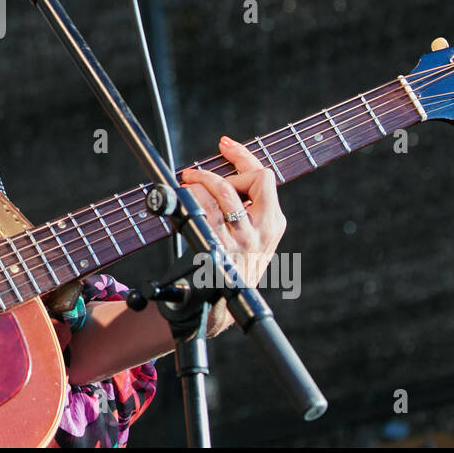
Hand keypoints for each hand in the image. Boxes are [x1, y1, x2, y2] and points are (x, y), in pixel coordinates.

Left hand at [179, 136, 286, 335]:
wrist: (218, 308)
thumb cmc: (230, 267)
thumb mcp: (250, 237)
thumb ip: (247, 207)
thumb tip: (228, 168)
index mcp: (273, 224)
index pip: (265, 177)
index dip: (242, 155)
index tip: (224, 143)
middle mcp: (261, 232)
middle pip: (250, 179)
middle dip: (218, 172)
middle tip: (194, 175)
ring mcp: (240, 241)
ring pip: (222, 192)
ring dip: (198, 183)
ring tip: (186, 187)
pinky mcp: (217, 249)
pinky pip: (203, 211)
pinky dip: (189, 199)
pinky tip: (180, 203)